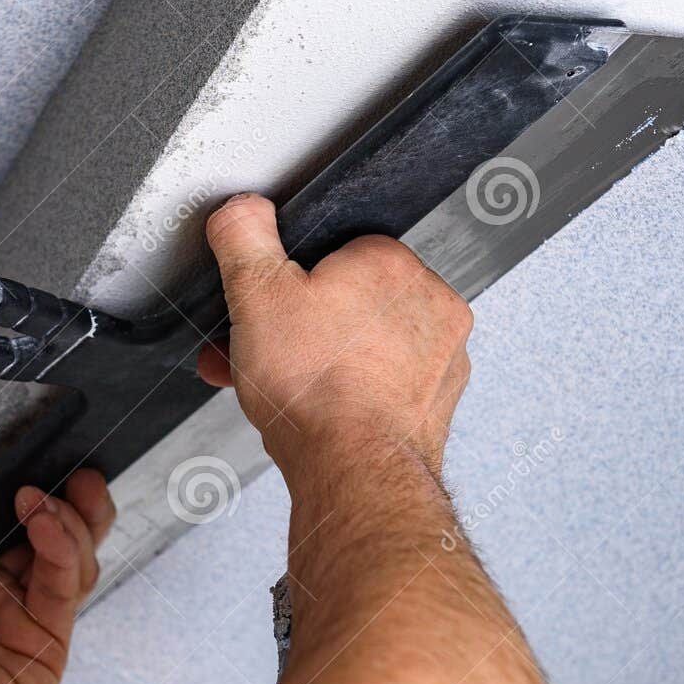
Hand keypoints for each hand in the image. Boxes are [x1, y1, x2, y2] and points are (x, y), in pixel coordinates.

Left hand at [0, 471, 111, 683]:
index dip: (14, 485)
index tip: (22, 460)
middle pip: (46, 529)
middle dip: (66, 494)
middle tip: (71, 469)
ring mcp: (22, 614)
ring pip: (70, 550)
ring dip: (68, 513)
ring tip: (44, 497)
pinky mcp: (50, 640)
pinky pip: (69, 580)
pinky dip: (64, 542)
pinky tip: (44, 520)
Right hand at [197, 193, 472, 476]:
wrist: (356, 474)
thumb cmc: (318, 391)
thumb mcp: (256, 294)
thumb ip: (245, 236)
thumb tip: (242, 210)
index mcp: (392, 264)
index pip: (335, 253)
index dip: (288, 283)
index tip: (265, 310)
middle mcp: (430, 305)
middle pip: (348, 304)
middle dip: (296, 330)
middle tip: (265, 356)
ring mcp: (441, 359)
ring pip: (365, 347)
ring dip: (318, 363)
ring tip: (280, 390)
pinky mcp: (435, 405)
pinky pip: (383, 386)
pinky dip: (350, 396)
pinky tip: (317, 414)